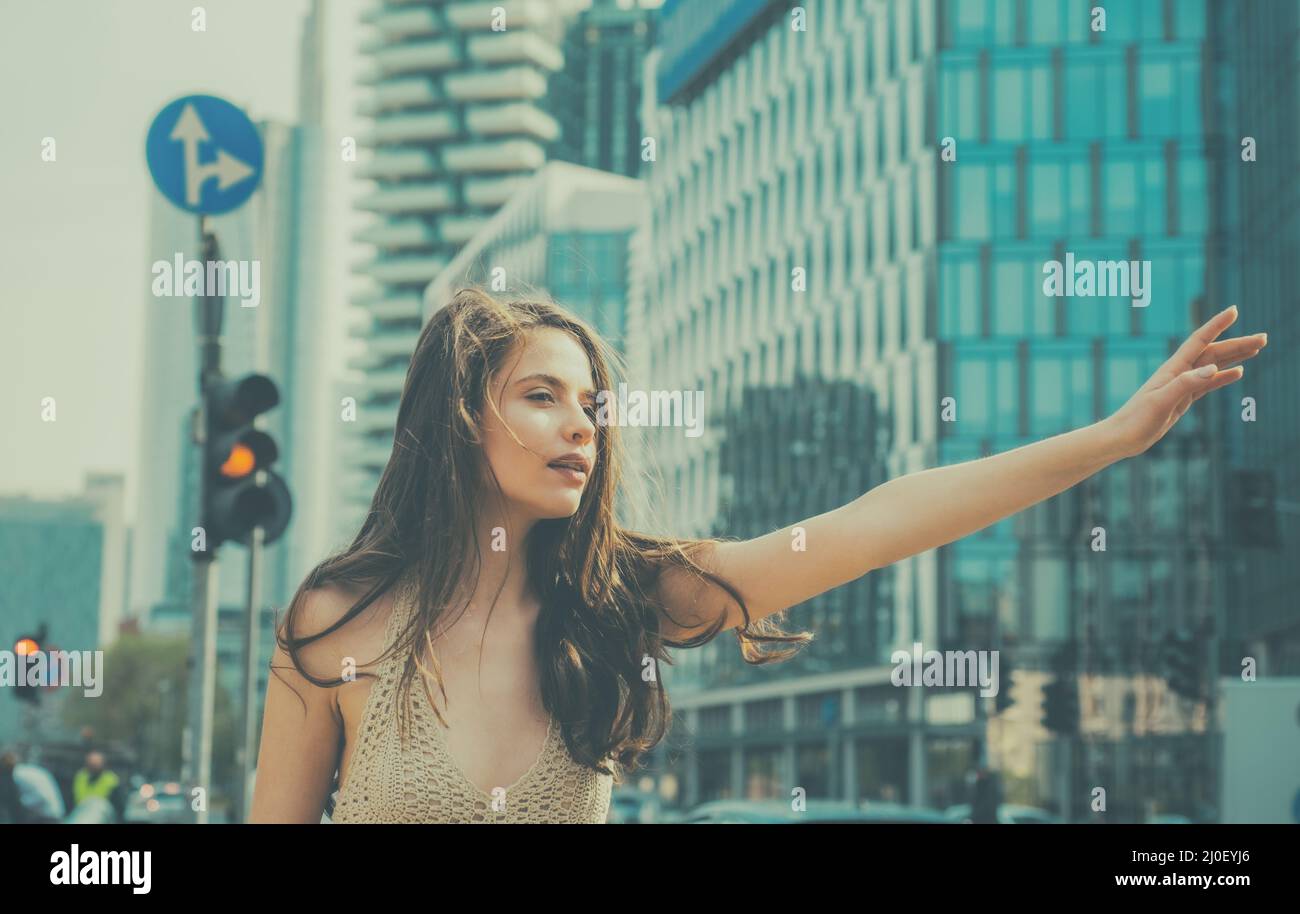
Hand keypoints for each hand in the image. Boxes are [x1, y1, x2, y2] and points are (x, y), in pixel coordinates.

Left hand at [1104, 305, 1265, 458]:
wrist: (1121, 438)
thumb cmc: (1136, 420)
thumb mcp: (1162, 402)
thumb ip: (1186, 384)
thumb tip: (1212, 368)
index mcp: (1173, 369)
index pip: (1199, 341)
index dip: (1216, 325)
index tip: (1234, 310)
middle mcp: (1178, 374)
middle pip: (1213, 353)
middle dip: (1238, 344)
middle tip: (1264, 338)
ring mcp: (1181, 386)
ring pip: (1213, 366)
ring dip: (1235, 356)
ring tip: (1257, 349)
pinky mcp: (1182, 400)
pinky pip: (1208, 384)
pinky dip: (1223, 377)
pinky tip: (1238, 372)